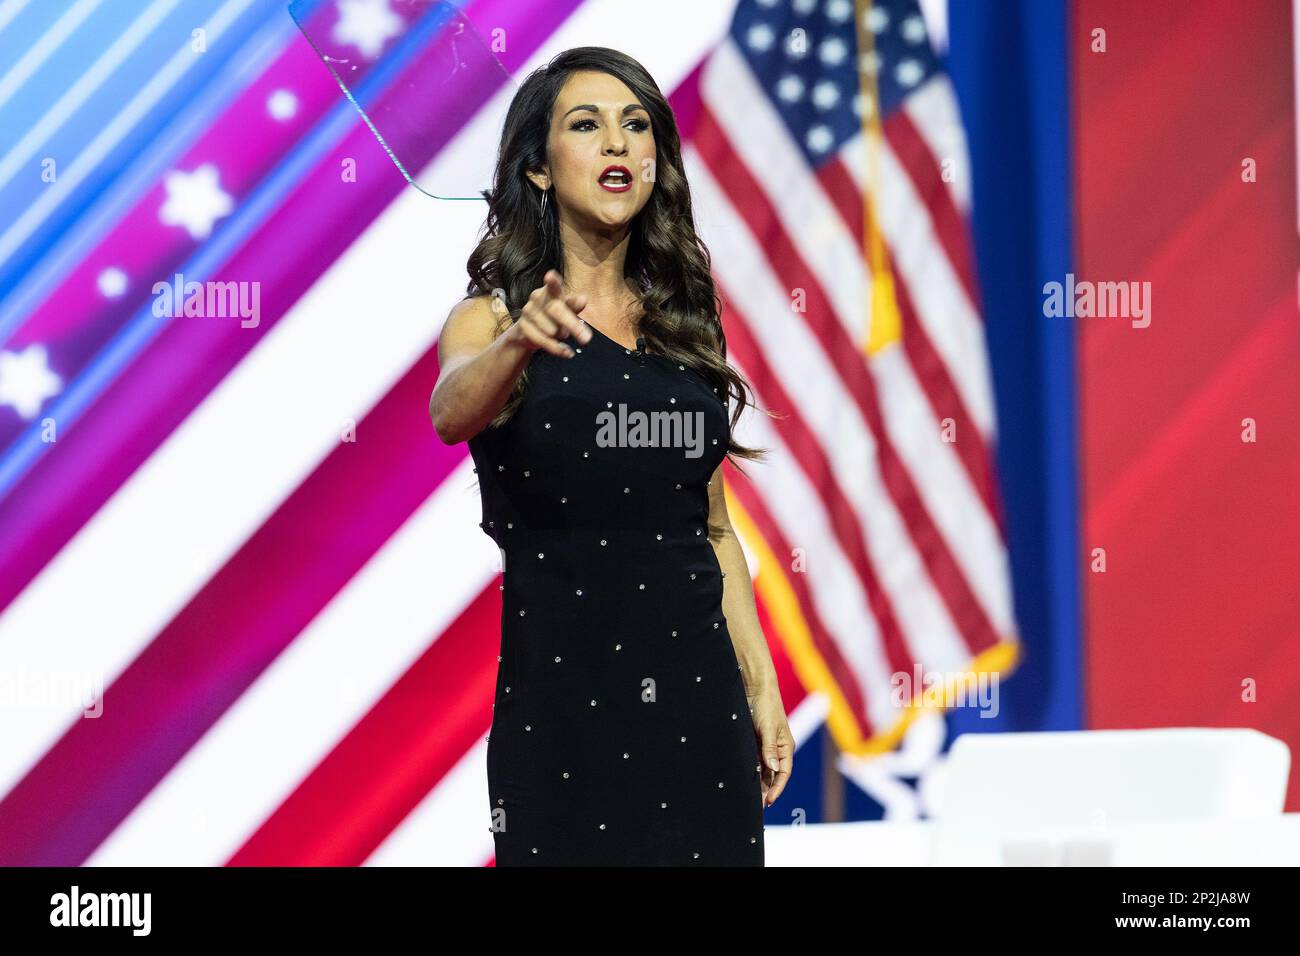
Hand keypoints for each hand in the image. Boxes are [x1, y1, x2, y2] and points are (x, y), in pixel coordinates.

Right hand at [508, 269, 590, 357]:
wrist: (528, 331)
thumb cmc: (553, 316)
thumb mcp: (567, 309)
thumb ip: (574, 305)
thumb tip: (583, 298)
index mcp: (551, 291)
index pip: (553, 285)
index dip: (552, 281)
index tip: (550, 276)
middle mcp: (538, 298)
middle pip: (556, 311)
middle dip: (572, 325)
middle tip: (586, 339)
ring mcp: (528, 312)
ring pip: (552, 330)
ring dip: (561, 336)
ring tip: (561, 334)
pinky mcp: (523, 327)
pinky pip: (543, 341)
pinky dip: (557, 349)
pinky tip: (566, 352)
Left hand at [747, 684, 792, 806]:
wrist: (755, 687)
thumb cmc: (766, 705)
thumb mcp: (768, 728)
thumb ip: (770, 749)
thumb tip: (773, 769)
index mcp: (786, 747)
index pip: (783, 773)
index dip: (777, 788)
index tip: (768, 801)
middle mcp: (777, 749)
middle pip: (772, 775)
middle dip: (766, 790)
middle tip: (756, 805)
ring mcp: (765, 746)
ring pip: (762, 769)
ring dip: (758, 782)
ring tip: (749, 797)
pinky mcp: (755, 741)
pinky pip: (754, 760)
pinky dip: (750, 770)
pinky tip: (744, 779)